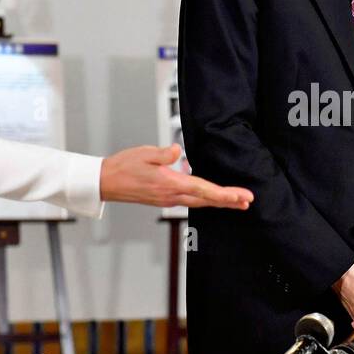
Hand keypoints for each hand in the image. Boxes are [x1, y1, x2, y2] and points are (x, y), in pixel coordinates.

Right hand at [99, 144, 252, 208]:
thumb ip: (163, 154)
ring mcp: (167, 199)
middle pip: (206, 200)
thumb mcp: (144, 153)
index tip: (242, 196)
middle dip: (228, 201)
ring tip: (236, 201)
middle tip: (248, 201)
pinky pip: (189, 200)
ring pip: (199, 202)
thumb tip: (177, 151)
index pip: (204, 190)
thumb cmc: (124, 166)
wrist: (106, 182)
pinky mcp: (164, 199)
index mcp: (169, 184)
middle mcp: (171, 195)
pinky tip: (211, 196)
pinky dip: (204, 199)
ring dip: (218, 202)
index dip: (225, 194)